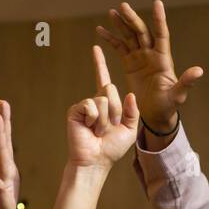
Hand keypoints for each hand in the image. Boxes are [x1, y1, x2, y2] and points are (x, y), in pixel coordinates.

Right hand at [66, 46, 140, 170]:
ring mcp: (85, 105)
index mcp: (108, 104)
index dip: (99, 63)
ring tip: (98, 132)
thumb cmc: (112, 149)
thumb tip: (130, 94)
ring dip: (105, 119)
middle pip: (110, 89)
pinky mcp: (76, 110)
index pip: (104, 79)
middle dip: (116, 110)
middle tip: (110, 127)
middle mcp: (95, 101)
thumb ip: (132, 112)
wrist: (96, 161)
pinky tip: (90, 129)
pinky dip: (94, 119)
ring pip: (102, 99)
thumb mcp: (130, 130)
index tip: (95, 47)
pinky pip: (90, 105)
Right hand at [97, 0, 200, 134]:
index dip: (159, 20)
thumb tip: (199, 71)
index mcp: (163, 59)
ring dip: (121, 24)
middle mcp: (151, 54)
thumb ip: (186, 82)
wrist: (154, 115)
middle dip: (132, 19)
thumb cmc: (168, 106)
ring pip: (129, 36)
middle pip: (141, 32)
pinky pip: (119, 48)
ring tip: (112, 13)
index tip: (157, 3)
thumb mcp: (177, 95)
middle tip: (123, 6)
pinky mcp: (129, 64)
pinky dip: (110, 39)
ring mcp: (140, 57)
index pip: (161, 34)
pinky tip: (100, 30)